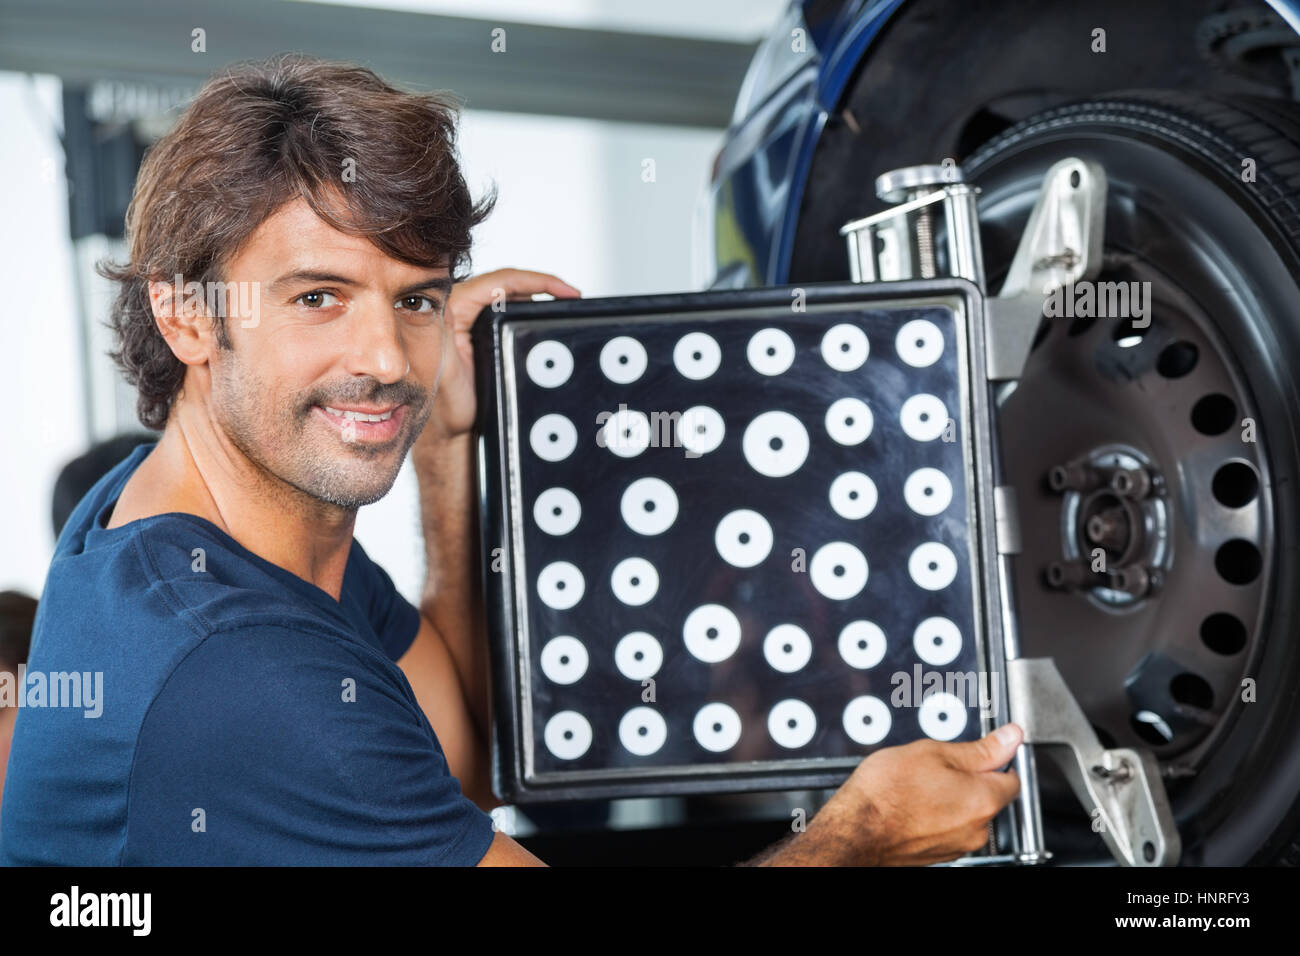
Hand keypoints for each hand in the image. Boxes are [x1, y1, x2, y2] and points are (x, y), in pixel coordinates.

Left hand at [429, 268, 580, 439]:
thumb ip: (446, 335)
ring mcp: (474, 320)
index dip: (538, 281)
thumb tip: (451, 301)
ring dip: (539, 299)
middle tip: (572, 297)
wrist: (453, 431)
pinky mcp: (483, 331)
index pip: (500, 281)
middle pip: (510, 283)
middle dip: (543, 286)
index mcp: (452, 310)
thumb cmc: (448, 406)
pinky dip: (531, 312)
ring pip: (513, 296)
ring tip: (564, 306)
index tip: (566, 291)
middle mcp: (461, 309)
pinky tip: (546, 319)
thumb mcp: (447, 370)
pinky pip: (511, 312)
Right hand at [802, 723, 1022, 865]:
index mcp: (983, 799)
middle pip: (989, 795)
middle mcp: (978, 829)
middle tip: (938, 764)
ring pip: (967, 812)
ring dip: (951, 797)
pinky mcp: (940, 854)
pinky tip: (914, 802)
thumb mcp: (933, 752)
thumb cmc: (886, 793)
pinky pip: (949, 827)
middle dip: (970, 778)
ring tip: (919, 784)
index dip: (998, 757)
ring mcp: (959, 845)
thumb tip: (1010, 738)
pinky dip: (937, 814)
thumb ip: (979, 748)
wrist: (855, 830)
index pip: (1012, 776)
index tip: (983, 749)